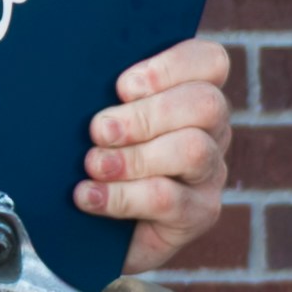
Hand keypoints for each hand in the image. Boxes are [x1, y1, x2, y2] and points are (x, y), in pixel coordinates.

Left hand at [78, 37, 232, 274]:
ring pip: (193, 150)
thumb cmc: (91, 160)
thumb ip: (102, 95)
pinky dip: (121, 196)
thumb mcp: (97, 120)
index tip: (123, 86)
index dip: (171, 66)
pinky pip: (169, 199)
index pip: (210, 61)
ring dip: (135, 156)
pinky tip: (89, 196)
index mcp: (190, 94)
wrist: (88, 230)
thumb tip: (81, 75)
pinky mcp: (199, 213)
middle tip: (99, 130)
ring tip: (94, 164)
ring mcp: (210, 173)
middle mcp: (211, 130)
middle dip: (146, 114)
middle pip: (205, 104)